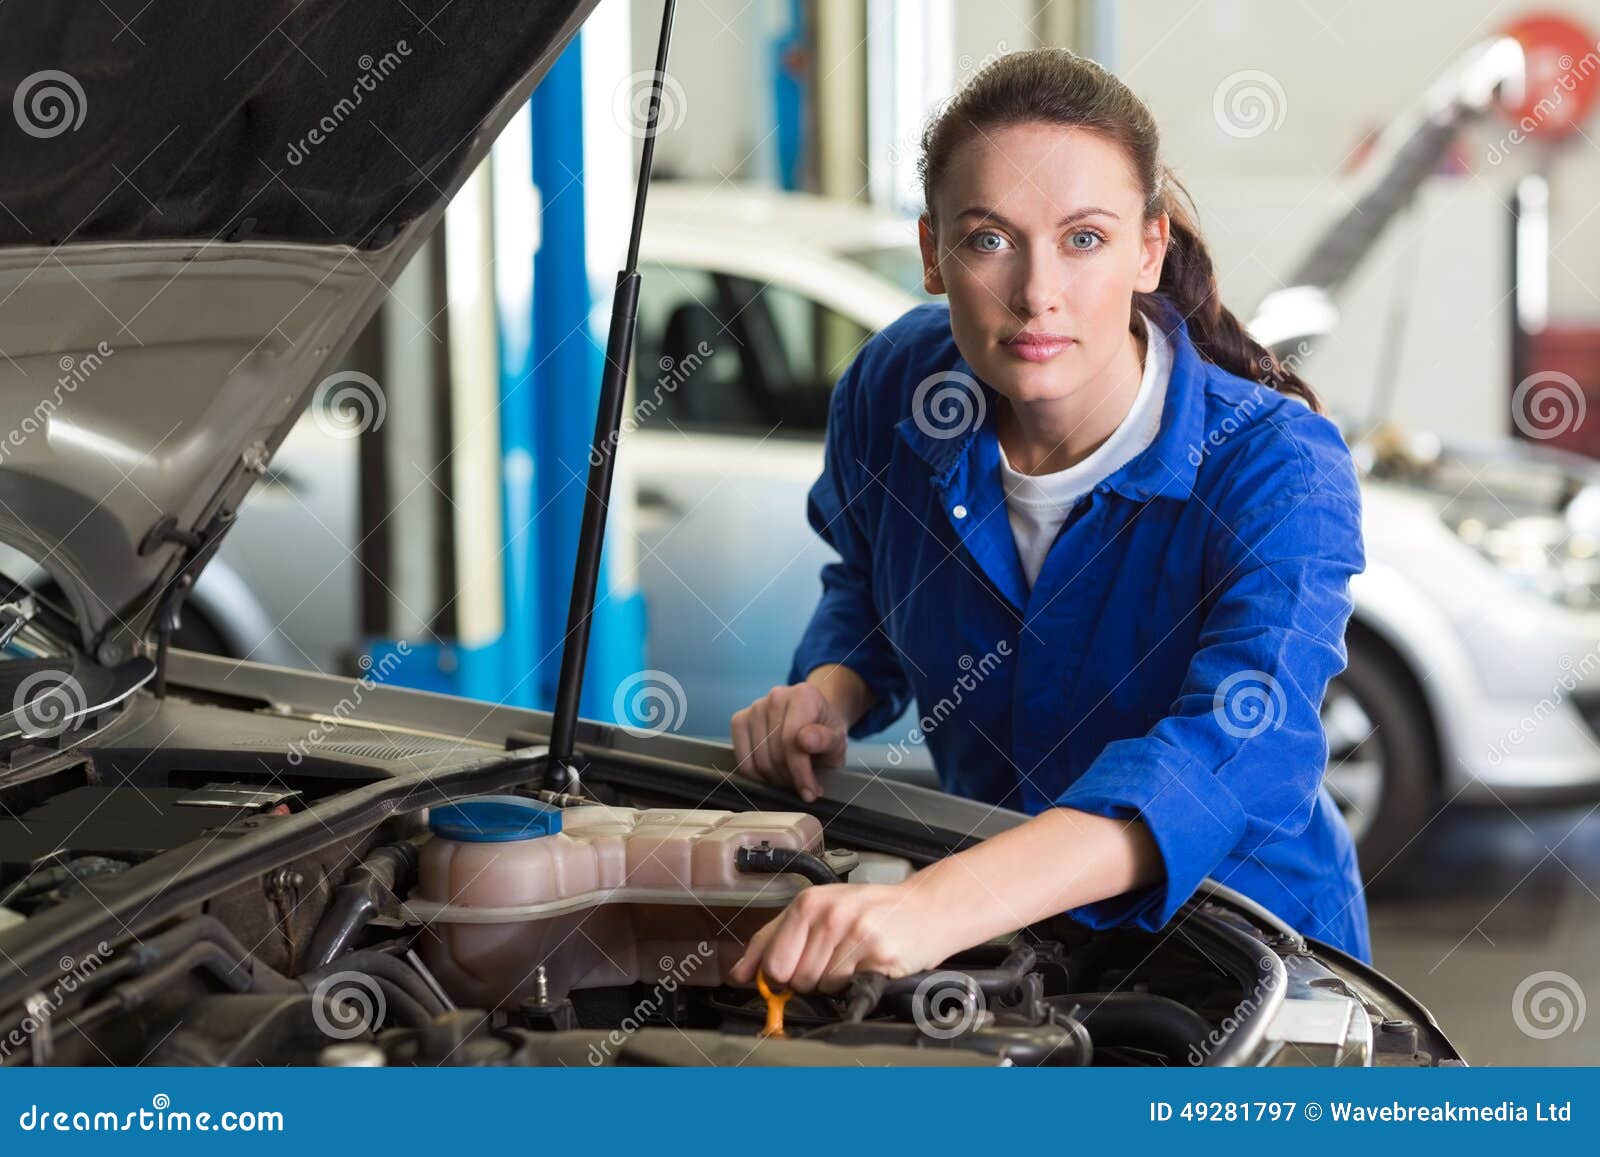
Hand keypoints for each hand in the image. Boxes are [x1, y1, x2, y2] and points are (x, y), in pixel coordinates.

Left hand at [728, 882, 951, 992]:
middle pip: (794, 977)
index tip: (786, 977)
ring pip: (821, 986)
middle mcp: (829, 915)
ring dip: (835, 982)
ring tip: (853, 958)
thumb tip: (739, 973)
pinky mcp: (878, 954)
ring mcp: (855, 934)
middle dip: (809, 978)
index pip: (771, 958)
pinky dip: (856, 984)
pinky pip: (849, 988)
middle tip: (832, 959)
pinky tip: (868, 964)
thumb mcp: (820, 910)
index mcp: (808, 902)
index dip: (777, 976)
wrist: (926, 908)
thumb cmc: (871, 910)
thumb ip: (774, 939)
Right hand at [729, 681, 847, 802]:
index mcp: (804, 695)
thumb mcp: (837, 741)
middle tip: (803, 786)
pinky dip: (756, 775)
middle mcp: (776, 696)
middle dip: (789, 778)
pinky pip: (742, 759)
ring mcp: (755, 707)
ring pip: (758, 759)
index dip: (801, 772)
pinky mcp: (740, 719)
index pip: (792, 741)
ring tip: (790, 779)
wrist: (815, 720)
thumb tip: (805, 741)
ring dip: (774, 778)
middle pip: (774, 752)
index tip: (810, 793)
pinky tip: (772, 775)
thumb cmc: (826, 733)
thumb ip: (826, 741)